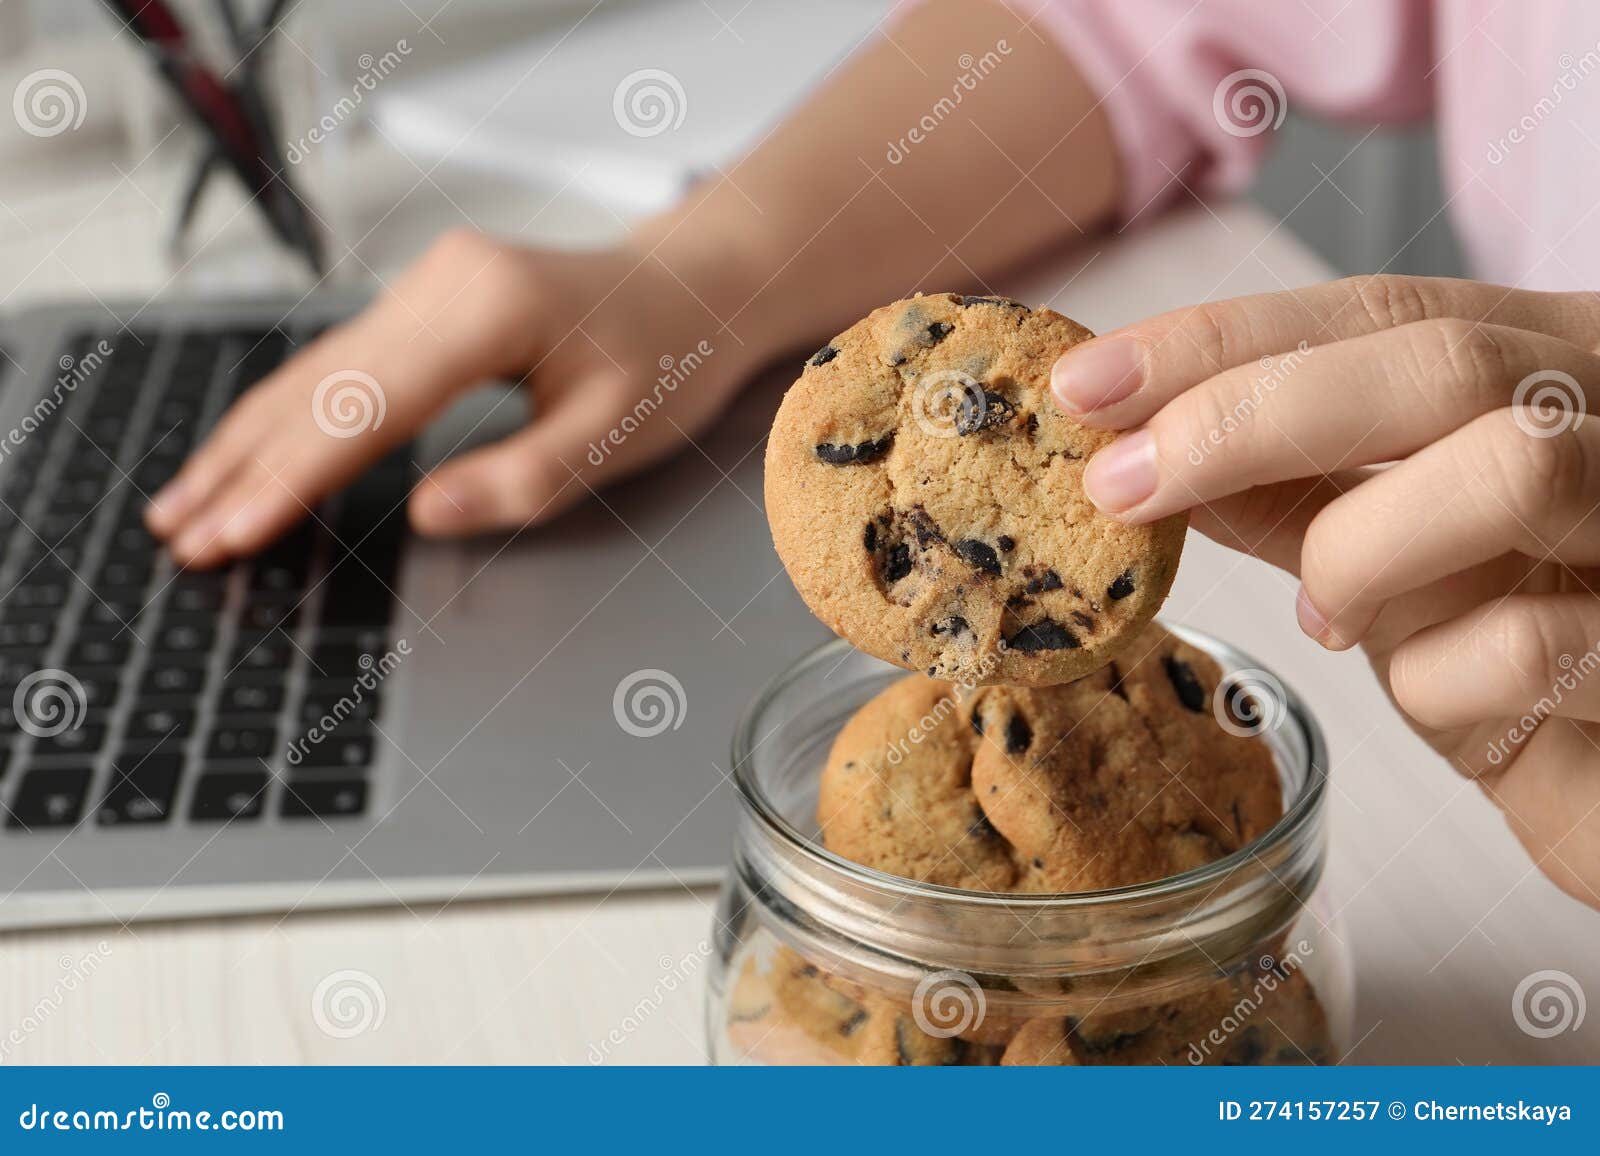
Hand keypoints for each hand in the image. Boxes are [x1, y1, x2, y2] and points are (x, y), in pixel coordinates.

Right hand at [145, 229, 763, 565]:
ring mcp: (425, 284)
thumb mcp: (615, 434)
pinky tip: (248, 448)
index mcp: (485, 309)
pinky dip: (289, 414)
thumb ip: (521, 479)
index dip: (290, 479)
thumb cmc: (667, 358)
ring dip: (247, 439)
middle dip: (242, 466)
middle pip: (316, 386)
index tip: (231, 531)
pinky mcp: (424, 299)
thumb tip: (424, 513)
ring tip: (184, 501)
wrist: (692, 289)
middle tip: (178, 533)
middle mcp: (439, 284)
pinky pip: (339, 363)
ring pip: (314, 371)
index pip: (362, 409)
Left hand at [1051, 275, 1599, 907]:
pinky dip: (1443, 680)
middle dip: (1249, 416)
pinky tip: (1442, 697)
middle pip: (1443, 358)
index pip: (1382, 311)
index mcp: (1559, 361)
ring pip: (1513, 468)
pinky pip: (1537, 643)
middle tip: (1121, 482)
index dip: (1222, 341)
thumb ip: (1293, 492)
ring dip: (1364, 549)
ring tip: (1328, 616)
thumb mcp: (1394, 552)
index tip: (1084, 383)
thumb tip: (1141, 444)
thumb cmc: (1529, 652)